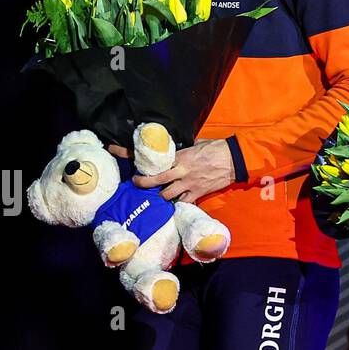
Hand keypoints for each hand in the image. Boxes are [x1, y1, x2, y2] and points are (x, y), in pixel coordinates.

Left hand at [108, 139, 233, 202]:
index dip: (130, 153)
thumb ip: (185, 149)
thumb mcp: (198, 144)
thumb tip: (176, 148)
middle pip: (155, 181)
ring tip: (158, 195)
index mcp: (179, 157)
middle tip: (136, 183)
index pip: (153, 158)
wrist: (234, 159)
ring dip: (160, 196)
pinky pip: (183, 202)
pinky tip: (175, 205)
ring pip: (166, 195)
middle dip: (142, 183)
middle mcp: (180, 172)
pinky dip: (178, 204)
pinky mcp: (198, 193)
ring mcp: (188, 184)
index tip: (114, 150)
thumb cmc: (216, 148)